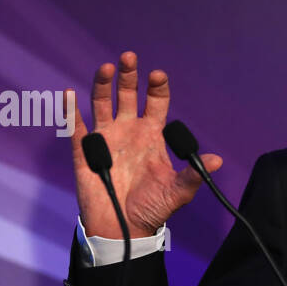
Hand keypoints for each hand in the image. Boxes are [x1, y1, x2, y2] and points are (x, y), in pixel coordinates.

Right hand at [69, 51, 222, 238]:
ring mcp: (106, 138)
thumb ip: (194, 174)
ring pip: (102, 103)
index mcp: (151, 136)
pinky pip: (76, 128)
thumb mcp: (178, 192)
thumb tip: (217, 160)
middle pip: (127, 95)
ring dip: (103, 85)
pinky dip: (70, 110)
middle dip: (128, 76)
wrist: (123, 227)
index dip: (157, 88)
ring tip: (107, 68)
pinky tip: (69, 94)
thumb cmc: (152, 208)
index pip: (155, 103)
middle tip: (129, 58)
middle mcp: (128, 131)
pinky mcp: (85, 151)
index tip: (158, 76)